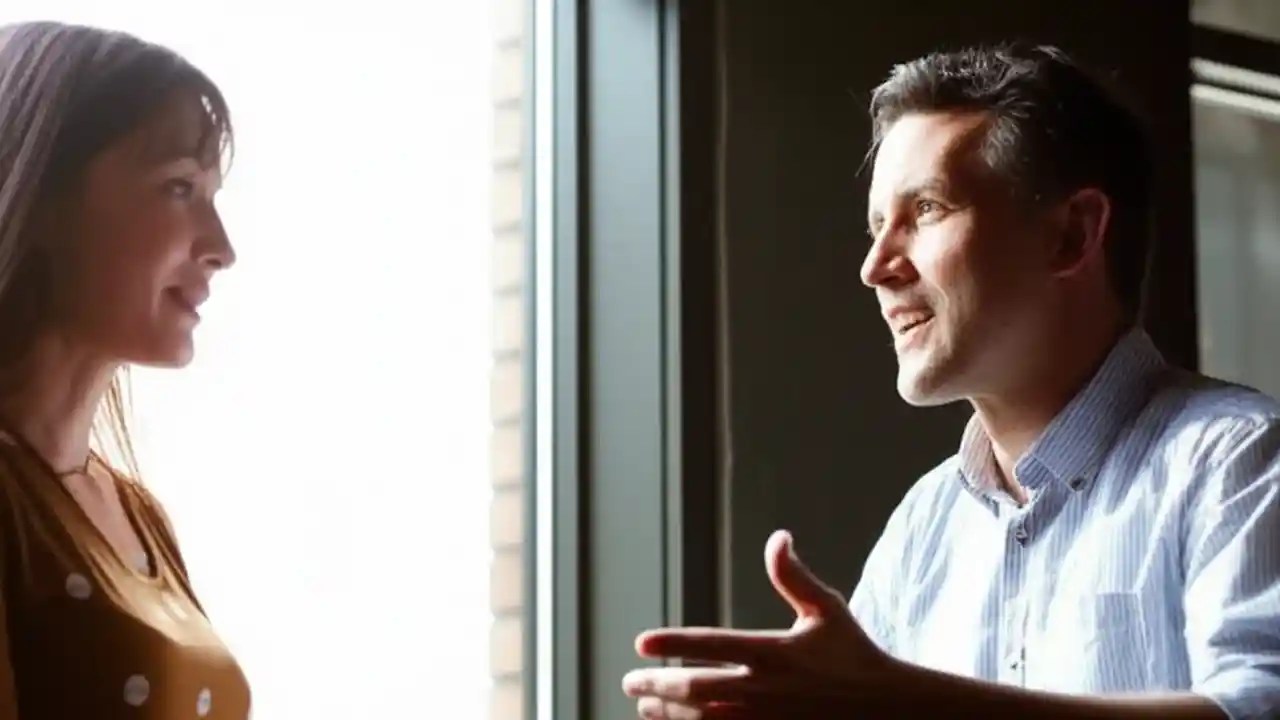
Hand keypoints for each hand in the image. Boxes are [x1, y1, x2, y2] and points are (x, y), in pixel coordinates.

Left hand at [621, 530, 909, 718]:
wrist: (889, 709)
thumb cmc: (855, 655)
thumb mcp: (828, 610)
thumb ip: (794, 577)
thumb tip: (778, 536)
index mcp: (776, 652)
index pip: (713, 645)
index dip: (673, 644)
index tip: (640, 643)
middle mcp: (768, 689)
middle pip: (698, 689)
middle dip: (659, 685)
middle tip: (630, 681)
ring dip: (670, 714)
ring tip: (646, 705)